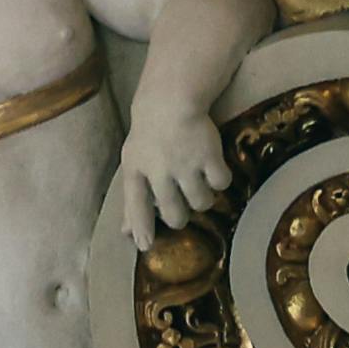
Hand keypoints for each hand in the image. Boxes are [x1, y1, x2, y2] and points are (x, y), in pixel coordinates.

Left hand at [106, 95, 236, 247]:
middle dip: (180, 218)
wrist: (171, 100)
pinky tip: (214, 170)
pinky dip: (221, 181)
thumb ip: (132, 199)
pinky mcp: (209, 156)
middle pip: (173, 214)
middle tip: (183, 208)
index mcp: (135, 171)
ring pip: (201, 203)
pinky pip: (221, 184)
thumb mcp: (134, 164)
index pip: (135, 207)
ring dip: (203, 199)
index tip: (145, 246)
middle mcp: (159, 171)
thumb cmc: (150, 135)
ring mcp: (185, 164)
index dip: (141, 228)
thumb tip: (126, 234)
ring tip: (199, 184)